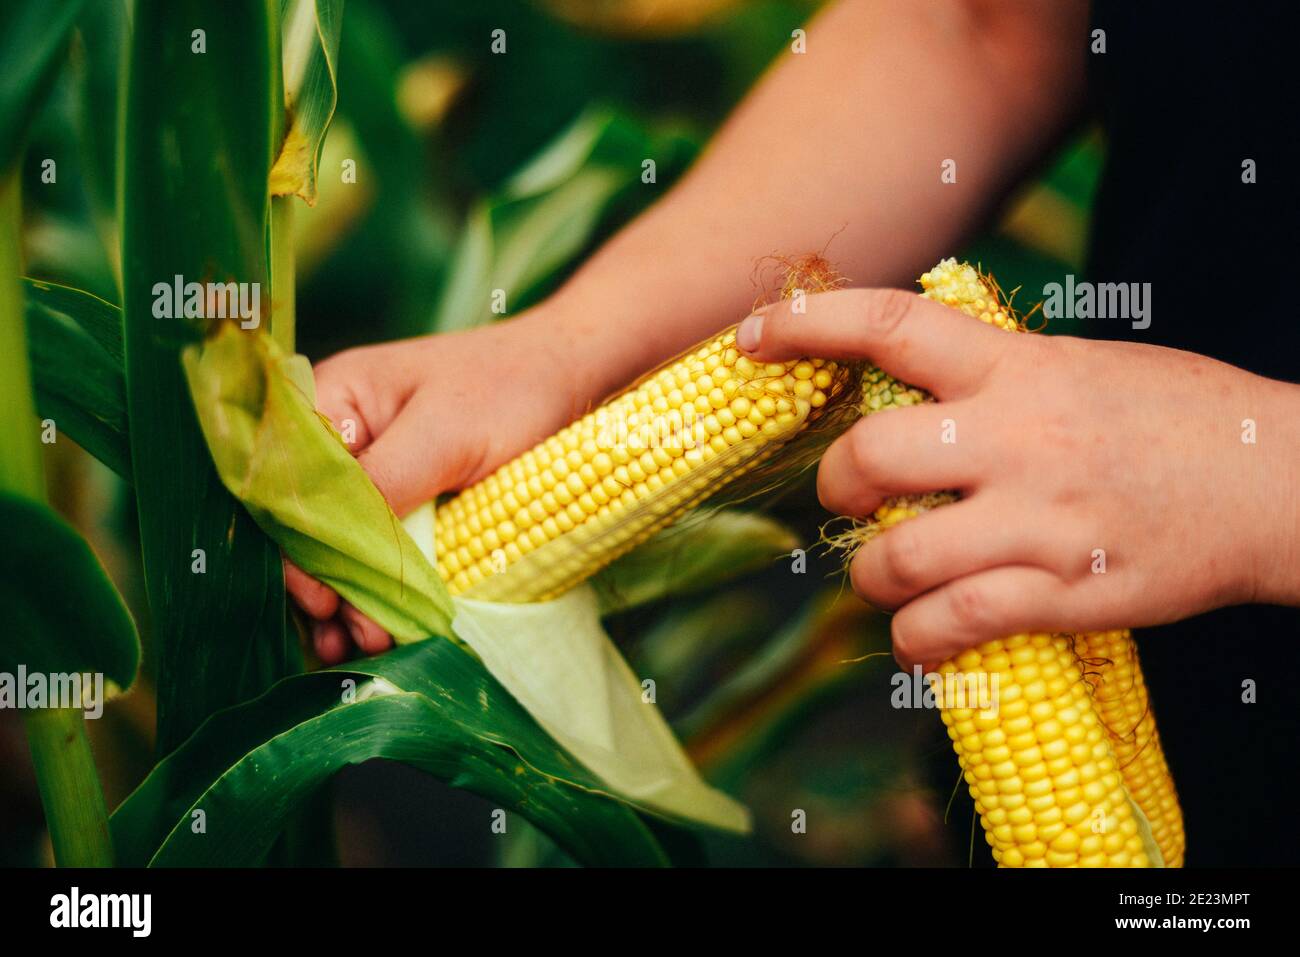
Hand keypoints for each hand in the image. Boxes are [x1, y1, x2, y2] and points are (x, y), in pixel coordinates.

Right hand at [288, 307, 595, 662]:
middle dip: (326, 584)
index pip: (288, 482)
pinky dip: (381, 591)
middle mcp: (344, 440)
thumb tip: (332, 541)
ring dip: (349, 599)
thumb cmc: (511, 387)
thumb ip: (385, 479)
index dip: (297, 545)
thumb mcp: (447, 432)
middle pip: (310, 524)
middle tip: (353, 638)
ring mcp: (377, 475)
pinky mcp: (410, 504)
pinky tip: (381, 631)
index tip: (321, 600)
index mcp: (335, 402)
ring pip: (342, 546)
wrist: (574, 379)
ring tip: (363, 648)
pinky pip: (381, 551)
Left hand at [737, 289, 1299, 667]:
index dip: (806, 325)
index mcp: (1018, 367)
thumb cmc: (1178, 418)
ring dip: (871, 576)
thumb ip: (995, 376)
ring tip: (887, 578)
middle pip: (868, 457)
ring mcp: (1039, 518)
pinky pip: (952, 623)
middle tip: (849, 501)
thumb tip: (908, 390)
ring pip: (897, 555)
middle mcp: (1018, 436)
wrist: (1282, 480)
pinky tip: (923, 636)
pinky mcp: (1064, 590)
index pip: (889, 326)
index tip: (751, 337)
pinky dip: (918, 638)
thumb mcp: (1080, 366)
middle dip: (835, 487)